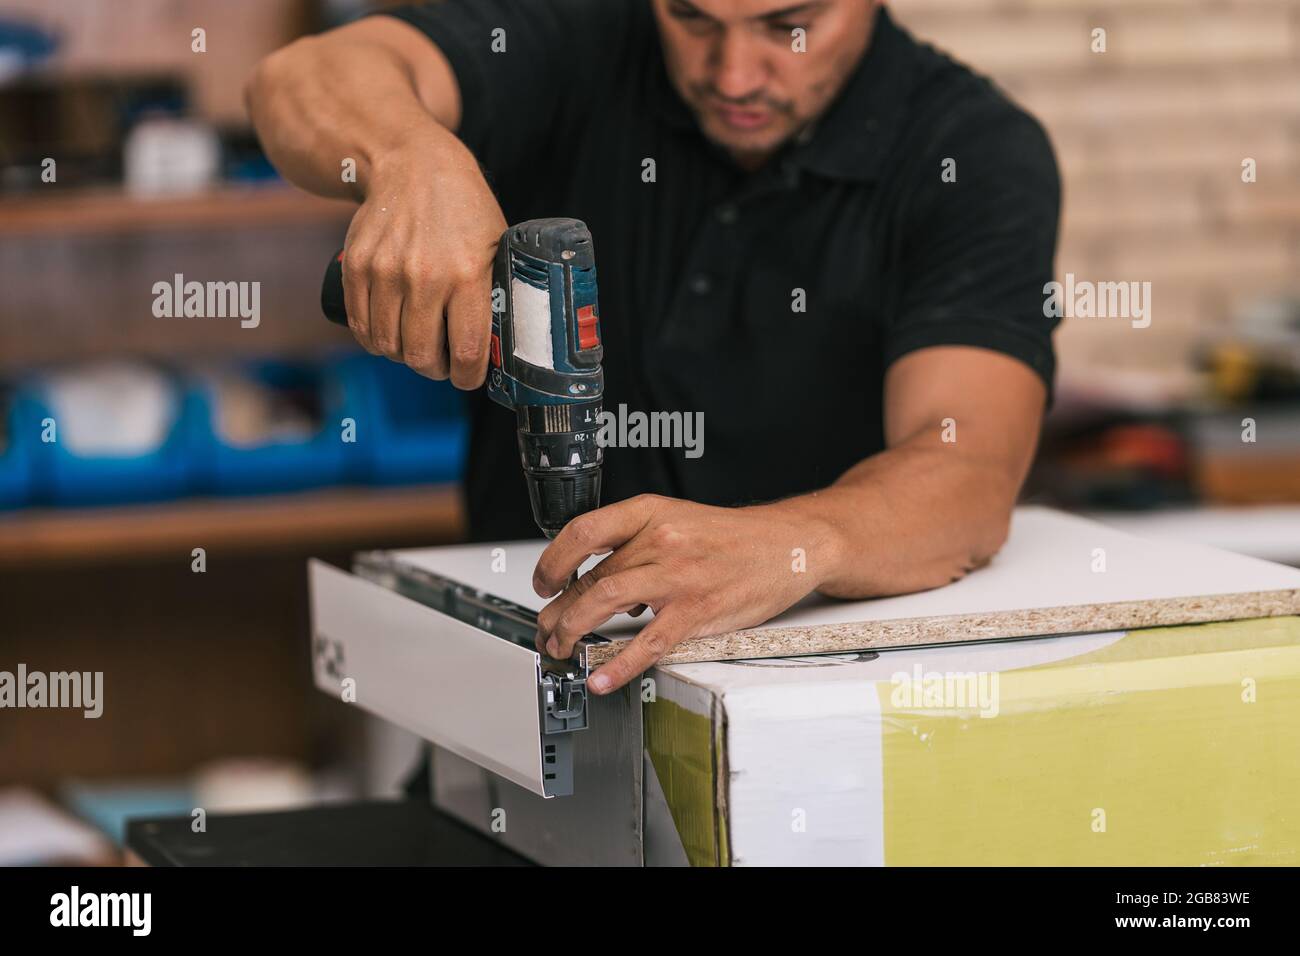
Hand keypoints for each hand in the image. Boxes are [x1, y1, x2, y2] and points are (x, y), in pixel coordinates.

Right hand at [340, 136, 506, 387]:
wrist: (412, 164)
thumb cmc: (463, 208)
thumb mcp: (496, 245)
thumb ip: (497, 293)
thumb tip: (502, 343)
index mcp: (468, 274)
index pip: (466, 351)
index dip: (467, 377)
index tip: (468, 377)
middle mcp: (425, 276)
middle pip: (421, 356)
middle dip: (435, 369)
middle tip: (442, 362)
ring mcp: (386, 272)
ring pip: (389, 346)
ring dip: (404, 355)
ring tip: (417, 344)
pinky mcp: (358, 267)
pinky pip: (361, 326)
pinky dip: (375, 339)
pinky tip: (390, 333)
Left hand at [532, 494, 840, 693]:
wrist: (788, 545)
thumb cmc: (732, 539)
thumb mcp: (677, 521)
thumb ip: (636, 546)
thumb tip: (597, 584)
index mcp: (650, 513)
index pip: (582, 531)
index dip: (552, 560)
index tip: (543, 582)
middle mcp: (659, 539)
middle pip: (589, 575)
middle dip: (557, 610)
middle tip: (547, 631)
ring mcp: (678, 575)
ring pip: (603, 601)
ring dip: (572, 630)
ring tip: (563, 648)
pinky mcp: (697, 610)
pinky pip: (648, 642)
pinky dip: (618, 664)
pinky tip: (602, 678)